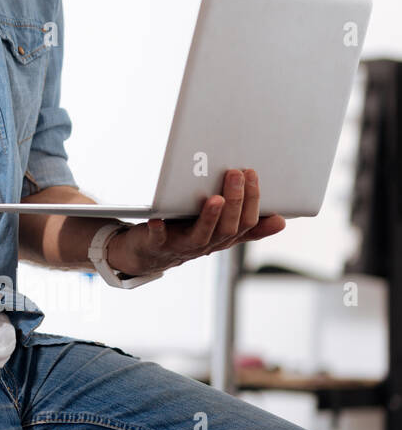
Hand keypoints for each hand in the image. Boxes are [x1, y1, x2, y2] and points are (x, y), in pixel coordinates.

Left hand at [107, 168, 287, 277]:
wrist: (149, 255)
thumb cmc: (187, 235)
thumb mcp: (219, 231)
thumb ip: (247, 227)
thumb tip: (281, 221)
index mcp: (223, 237)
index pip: (247, 223)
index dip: (253, 201)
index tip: (253, 175)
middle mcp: (207, 243)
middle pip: (229, 227)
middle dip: (235, 201)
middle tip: (236, 174)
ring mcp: (181, 245)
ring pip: (202, 234)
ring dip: (209, 217)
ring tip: (215, 198)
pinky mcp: (156, 245)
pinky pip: (158, 239)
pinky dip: (159, 230)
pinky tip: (157, 219)